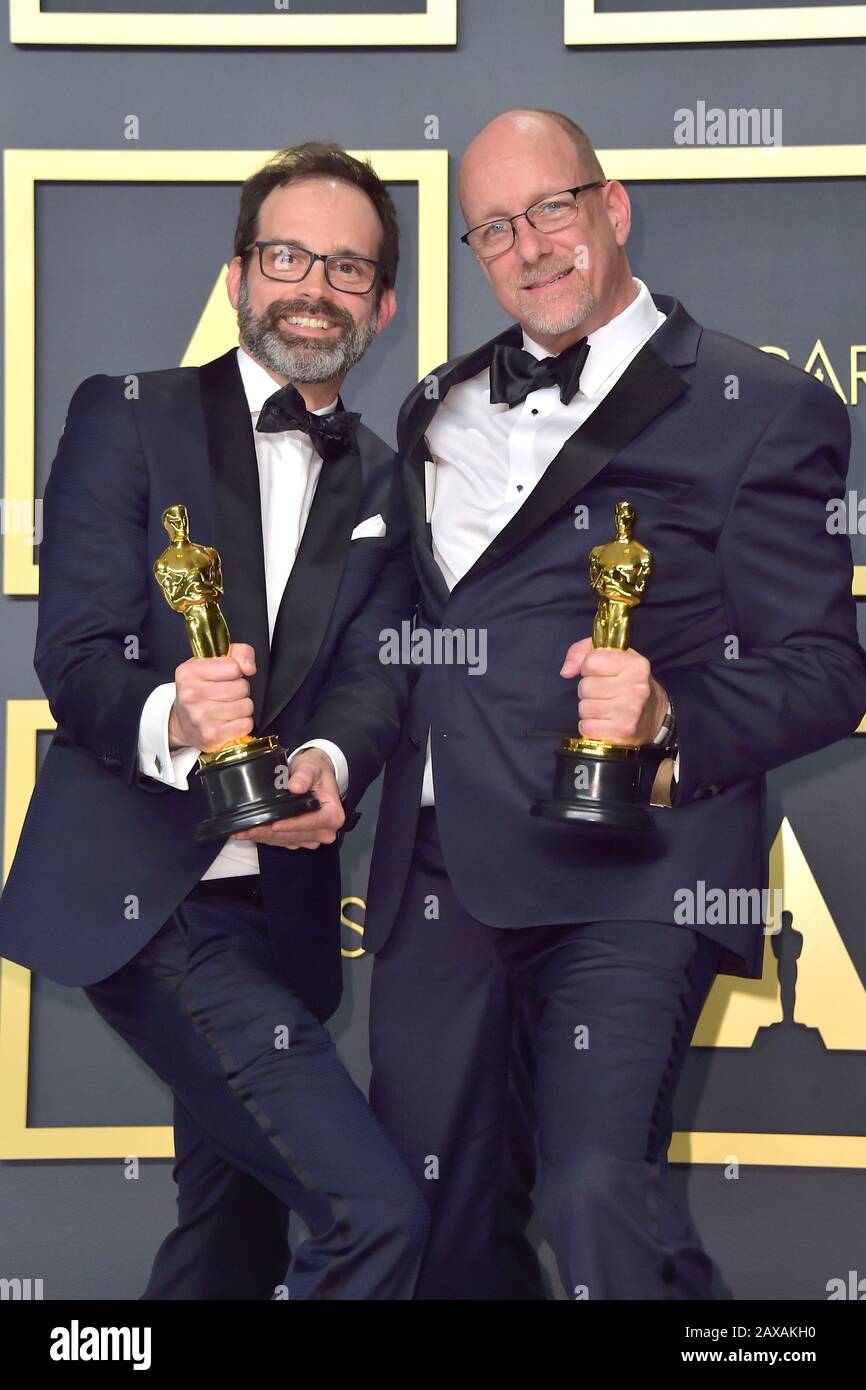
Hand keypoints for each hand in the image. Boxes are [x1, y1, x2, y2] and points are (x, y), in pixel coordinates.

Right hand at [169, 643, 255, 751]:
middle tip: (226, 694)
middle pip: (242, 687)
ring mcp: (200, 717)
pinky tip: (229, 721)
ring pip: (246, 706)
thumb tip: (250, 668)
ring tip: (228, 707)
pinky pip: (245, 724)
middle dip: (240, 690)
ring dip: (242, 707)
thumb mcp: (213, 662)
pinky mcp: (211, 736)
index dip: (236, 671)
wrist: (182, 722)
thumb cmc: (201, 689)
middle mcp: (191, 694)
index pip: (234, 667)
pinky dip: (243, 723)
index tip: (226, 676)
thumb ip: (239, 653)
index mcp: (189, 672)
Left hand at [229, 747, 345, 850]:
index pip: (310, 822)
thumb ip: (304, 776)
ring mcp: (314, 837)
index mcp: (332, 814)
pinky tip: (252, 833)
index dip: (291, 825)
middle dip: (270, 833)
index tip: (273, 825)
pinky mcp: (302, 839)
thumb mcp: (311, 767)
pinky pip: (284, 842)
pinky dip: (267, 838)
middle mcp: (326, 830)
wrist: (315, 774)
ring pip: (287, 840)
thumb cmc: (315, 770)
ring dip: (265, 837)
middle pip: (295, 835)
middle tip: (248, 829)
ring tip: (244, 832)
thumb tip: (295, 787)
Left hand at [560, 637, 668, 745]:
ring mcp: (630, 710)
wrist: (653, 716)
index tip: (601, 673)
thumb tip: (566, 671)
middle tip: (605, 693)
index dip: (589, 668)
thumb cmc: (627, 682)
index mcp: (634, 664)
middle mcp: (635, 687)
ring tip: (605, 708)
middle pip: (585, 686)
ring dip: (589, 709)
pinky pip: (586, 726)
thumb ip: (583, 651)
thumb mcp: (613, 656)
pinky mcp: (622, 730)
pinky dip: (590, 726)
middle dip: (589, 691)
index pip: (591, 661)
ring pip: (583, 708)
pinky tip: (604, 722)